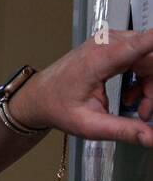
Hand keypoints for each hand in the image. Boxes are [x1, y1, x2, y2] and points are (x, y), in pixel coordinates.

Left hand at [13, 30, 152, 146]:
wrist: (38, 97)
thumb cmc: (57, 106)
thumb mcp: (90, 125)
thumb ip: (123, 131)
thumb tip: (151, 138)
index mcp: (100, 58)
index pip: (143, 42)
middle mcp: (107, 44)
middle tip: (145, 112)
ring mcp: (110, 42)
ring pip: (151, 59)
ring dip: (152, 87)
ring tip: (139, 111)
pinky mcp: (113, 46)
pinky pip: (143, 59)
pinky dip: (144, 80)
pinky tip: (132, 98)